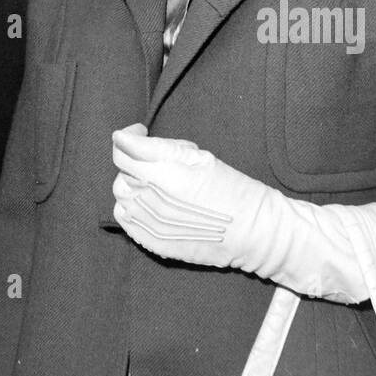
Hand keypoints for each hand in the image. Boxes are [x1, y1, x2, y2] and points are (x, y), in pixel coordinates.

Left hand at [111, 124, 270, 270]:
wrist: (253, 231)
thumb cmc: (232, 189)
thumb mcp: (200, 157)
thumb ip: (160, 148)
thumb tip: (131, 140)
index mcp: (164, 174)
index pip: (122, 149)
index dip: (127, 136)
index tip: (140, 133)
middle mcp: (152, 200)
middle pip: (122, 171)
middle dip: (135, 159)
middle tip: (158, 159)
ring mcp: (150, 224)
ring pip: (121, 194)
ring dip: (133, 182)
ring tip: (158, 181)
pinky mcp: (154, 242)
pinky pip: (125, 218)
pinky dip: (130, 206)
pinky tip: (150, 201)